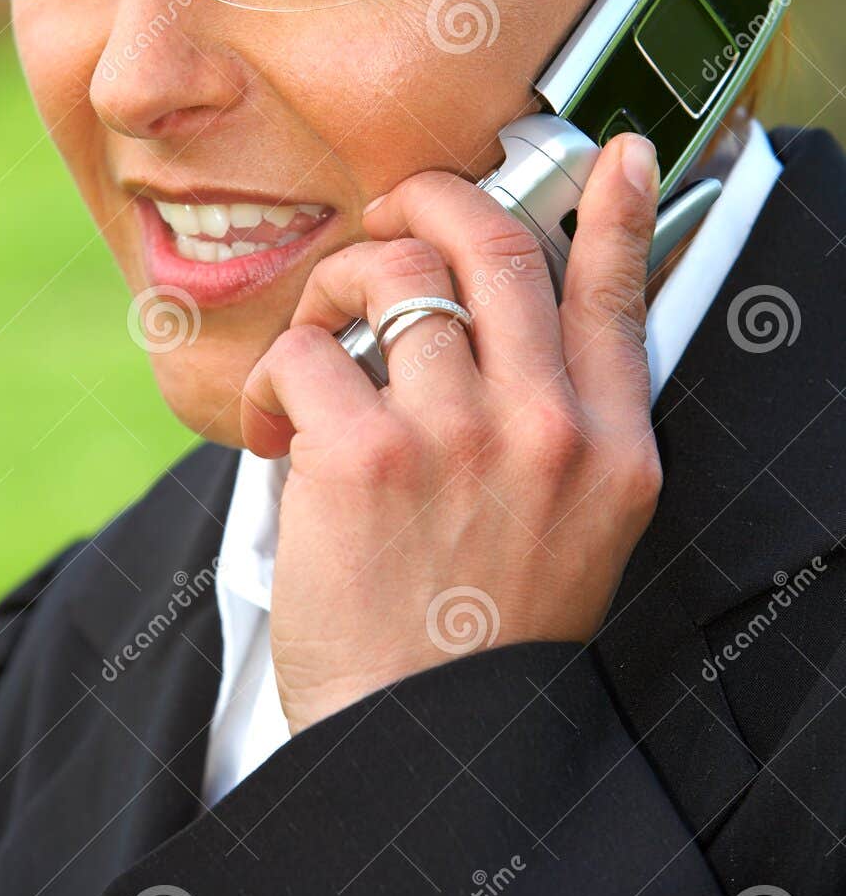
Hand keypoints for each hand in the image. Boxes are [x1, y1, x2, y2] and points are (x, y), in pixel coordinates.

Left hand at [241, 133, 662, 736]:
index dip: (620, 210)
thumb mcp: (572, 533)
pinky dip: (276, 374)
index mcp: (607, 449)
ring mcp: (456, 436)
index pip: (618, 297)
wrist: (416, 741)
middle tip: (395, 208)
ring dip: (336, 290)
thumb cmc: (479, 636)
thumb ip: (557, 428)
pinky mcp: (362, 456)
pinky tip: (274, 424)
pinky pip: (307, 348)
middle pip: (493, 248)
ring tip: (318, 342)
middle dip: (431, 196)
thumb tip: (502, 331)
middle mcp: (545, 430)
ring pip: (390, 275)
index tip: (622, 153)